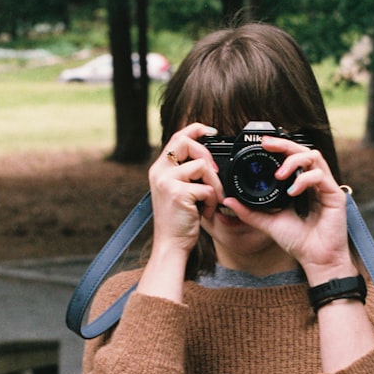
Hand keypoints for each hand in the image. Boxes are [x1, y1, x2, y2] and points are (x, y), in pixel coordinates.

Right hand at [147, 123, 222, 258]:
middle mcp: (159, 171)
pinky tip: (205, 212)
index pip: (177, 136)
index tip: (211, 131)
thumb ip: (187, 173)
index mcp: (159, 169)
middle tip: (214, 174)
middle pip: (187, 143)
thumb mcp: (178, 191)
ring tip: (210, 201)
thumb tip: (208, 159)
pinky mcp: (177, 193)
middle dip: (206, 155)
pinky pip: (207, 188)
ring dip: (214, 185)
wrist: (170, 244)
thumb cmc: (178, 221)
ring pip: (202, 166)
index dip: (195, 129)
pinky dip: (212, 202)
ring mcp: (167, 181)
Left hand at [223, 136, 355, 282]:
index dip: (279, 147)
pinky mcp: (335, 195)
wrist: (316, 259)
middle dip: (284, 144)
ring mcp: (325, 187)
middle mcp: (314, 182)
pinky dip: (304, 179)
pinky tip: (292, 192)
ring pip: (313, 156)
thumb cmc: (298, 241)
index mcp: (301, 185)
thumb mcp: (268, 223)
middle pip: (303, 150)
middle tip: (266, 144)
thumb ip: (249, 212)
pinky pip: (320, 176)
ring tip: (279, 176)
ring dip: (293, 161)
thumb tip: (228, 201)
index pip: (292, 157)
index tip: (262, 144)